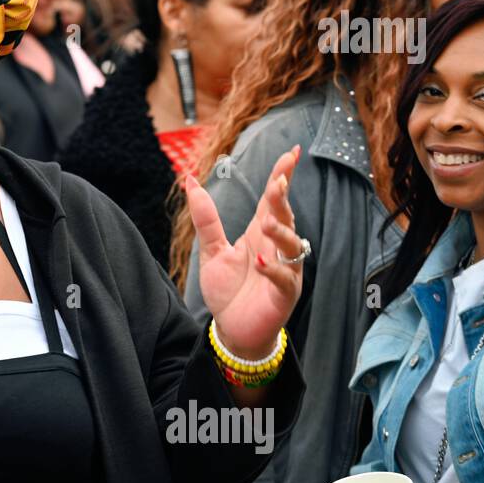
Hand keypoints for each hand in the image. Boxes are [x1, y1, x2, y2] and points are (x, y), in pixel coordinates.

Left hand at [187, 146, 304, 358]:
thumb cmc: (227, 290)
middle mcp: (276, 248)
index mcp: (260, 234)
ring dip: (280, 232)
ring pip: (291, 246)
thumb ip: (205, 219)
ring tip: (264, 223)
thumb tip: (190, 180)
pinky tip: (260, 262)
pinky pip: (284, 279)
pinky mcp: (284, 295)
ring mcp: (284, 271)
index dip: (284, 176)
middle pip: (284, 217)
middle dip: (283, 199)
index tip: (293, 153)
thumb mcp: (212, 251)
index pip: (274, 200)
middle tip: (278, 182)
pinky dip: (274, 270)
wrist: (232, 329)